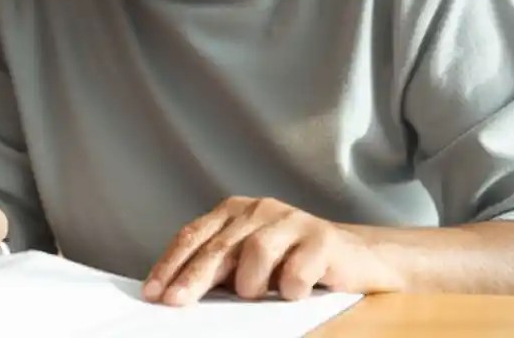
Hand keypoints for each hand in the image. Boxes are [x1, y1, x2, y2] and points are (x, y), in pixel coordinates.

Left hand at [143, 197, 402, 305]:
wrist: (360, 258)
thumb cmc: (294, 262)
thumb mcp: (249, 263)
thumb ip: (219, 269)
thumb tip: (176, 295)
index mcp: (234, 212)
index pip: (193, 236)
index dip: (171, 264)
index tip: (153, 292)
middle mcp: (259, 210)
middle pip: (218, 246)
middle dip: (193, 278)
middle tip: (175, 302)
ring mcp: (292, 220)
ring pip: (256, 251)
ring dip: (250, 282)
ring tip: (255, 295)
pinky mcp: (323, 238)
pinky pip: (297, 268)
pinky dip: (290, 286)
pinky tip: (292, 293)